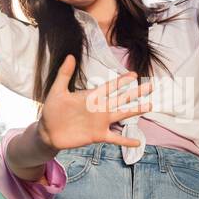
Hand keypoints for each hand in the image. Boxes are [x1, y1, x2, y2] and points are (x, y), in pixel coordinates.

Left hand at [37, 54, 151, 149]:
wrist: (48, 131)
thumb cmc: (52, 110)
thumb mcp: (58, 90)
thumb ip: (64, 74)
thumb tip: (70, 55)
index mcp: (92, 97)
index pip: (110, 87)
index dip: (121, 81)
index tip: (134, 74)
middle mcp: (99, 108)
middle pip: (121, 99)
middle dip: (136, 92)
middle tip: (150, 86)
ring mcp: (100, 122)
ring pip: (122, 114)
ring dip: (136, 110)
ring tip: (149, 106)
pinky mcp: (98, 135)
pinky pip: (115, 138)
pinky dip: (126, 140)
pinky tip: (138, 142)